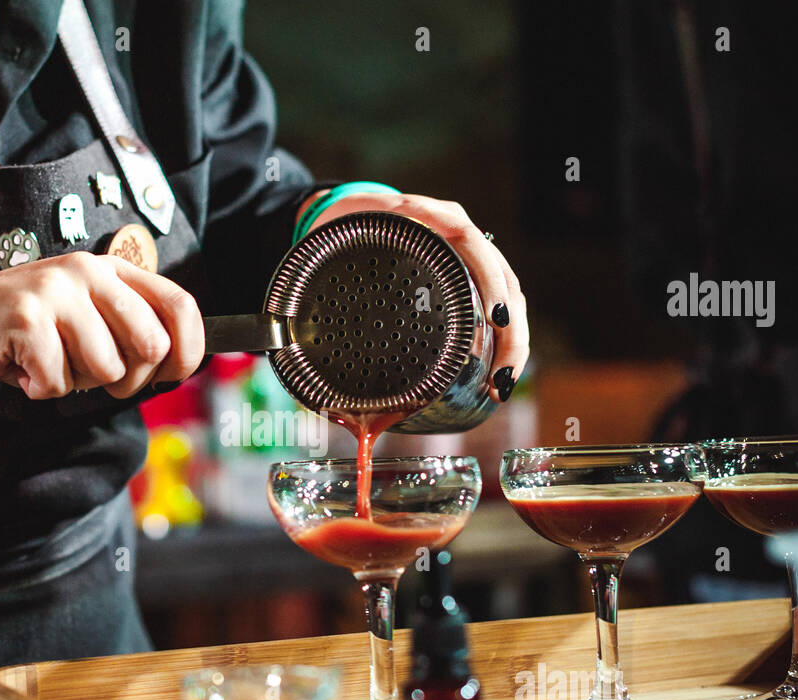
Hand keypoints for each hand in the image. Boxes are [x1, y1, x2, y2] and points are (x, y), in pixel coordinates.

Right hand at [0, 252, 204, 400]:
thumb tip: (180, 362)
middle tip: (88, 375)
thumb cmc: (25, 335)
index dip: (188, 350)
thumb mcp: (86, 322)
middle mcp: (88, 271)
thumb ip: (129, 331)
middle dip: (127, 380)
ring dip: (76, 383)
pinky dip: (41, 389)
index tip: (172, 376)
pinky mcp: (26, 317)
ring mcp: (56, 290)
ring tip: (47, 363)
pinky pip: (61, 380)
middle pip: (151, 345)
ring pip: (108, 369)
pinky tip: (22, 369)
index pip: (181, 306)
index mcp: (112, 270)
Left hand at [299, 191, 528, 401]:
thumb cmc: (340, 228)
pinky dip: (503, 341)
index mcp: (428, 217)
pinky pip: (497, 308)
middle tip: (501, 374)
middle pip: (502, 279)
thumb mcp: (334, 237)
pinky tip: (500, 376)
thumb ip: (323, 258)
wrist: (343, 218)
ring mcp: (467, 260)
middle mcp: (457, 235)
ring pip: (507, 298)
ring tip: (503, 383)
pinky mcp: (467, 283)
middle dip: (509, 330)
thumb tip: (285, 319)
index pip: (467, 239)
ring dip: (512, 342)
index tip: (494, 318)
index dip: (487, 278)